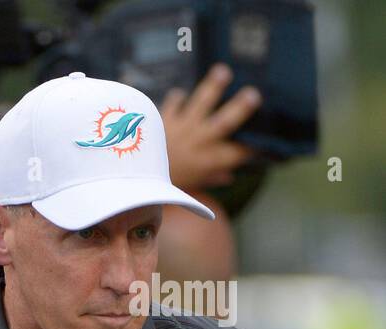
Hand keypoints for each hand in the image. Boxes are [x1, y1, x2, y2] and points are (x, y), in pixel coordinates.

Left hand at [160, 63, 261, 191]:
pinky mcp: (162, 121)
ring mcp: (180, 129)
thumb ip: (210, 178)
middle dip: (240, 108)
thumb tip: (229, 176)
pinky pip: (171, 105)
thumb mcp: (191, 186)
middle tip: (254, 94)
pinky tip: (180, 94)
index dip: (256, 146)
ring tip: (223, 71)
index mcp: (209, 161)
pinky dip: (176, 99)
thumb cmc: (164, 184)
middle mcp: (198, 143)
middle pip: (224, 122)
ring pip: (199, 105)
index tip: (270, 140)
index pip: (239, 152)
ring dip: (212, 87)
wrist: (129, 178)